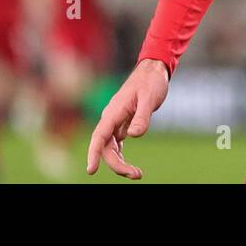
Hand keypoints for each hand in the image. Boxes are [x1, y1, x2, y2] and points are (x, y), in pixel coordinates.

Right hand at [86, 58, 170, 178]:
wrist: (153, 70)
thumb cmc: (151, 82)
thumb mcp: (149, 99)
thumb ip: (142, 117)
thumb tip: (133, 135)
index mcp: (114, 111)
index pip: (99, 136)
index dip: (93, 153)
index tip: (91, 170)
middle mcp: (111, 117)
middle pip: (106, 147)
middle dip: (117, 164)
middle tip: (136, 174)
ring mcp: (116, 121)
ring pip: (111, 147)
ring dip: (120, 163)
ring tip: (137, 174)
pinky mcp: (123, 122)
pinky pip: (117, 143)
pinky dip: (122, 156)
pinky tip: (130, 165)